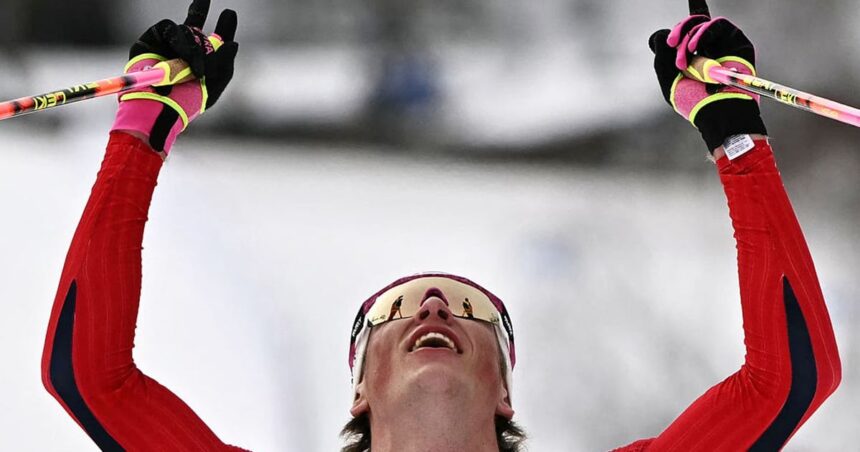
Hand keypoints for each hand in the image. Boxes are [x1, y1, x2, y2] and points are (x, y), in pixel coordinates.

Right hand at [111, 0, 238, 153]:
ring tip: (198, 71)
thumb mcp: (213, 84)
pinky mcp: (150, 40)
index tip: (229, 13)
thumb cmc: (187, 101)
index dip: (222, 26)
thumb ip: (225, 62)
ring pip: (186, 29)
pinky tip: (185, 57)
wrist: (160, 106)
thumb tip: (233, 43)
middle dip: (207, 30)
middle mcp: (182, 49)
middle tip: (218, 28)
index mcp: (198, 60)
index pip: (212, 40)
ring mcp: (166, 44)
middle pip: (196, 25)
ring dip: (195, 49)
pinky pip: (168, 28)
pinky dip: (181, 41)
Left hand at [649, 0, 766, 152]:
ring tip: (684, 60)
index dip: (676, 34)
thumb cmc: (693, 101)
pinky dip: (703, 32)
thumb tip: (661, 36)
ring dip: (689, 38)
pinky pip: (718, 25)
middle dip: (680, 32)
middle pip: (692, 27)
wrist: (716, 110)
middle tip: (672, 43)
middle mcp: (709, 50)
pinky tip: (694, 47)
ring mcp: (723, 46)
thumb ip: (662, 58)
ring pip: (703, 25)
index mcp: (693, 59)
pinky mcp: (737, 43)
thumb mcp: (670, 80)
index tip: (669, 43)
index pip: (684, 37)